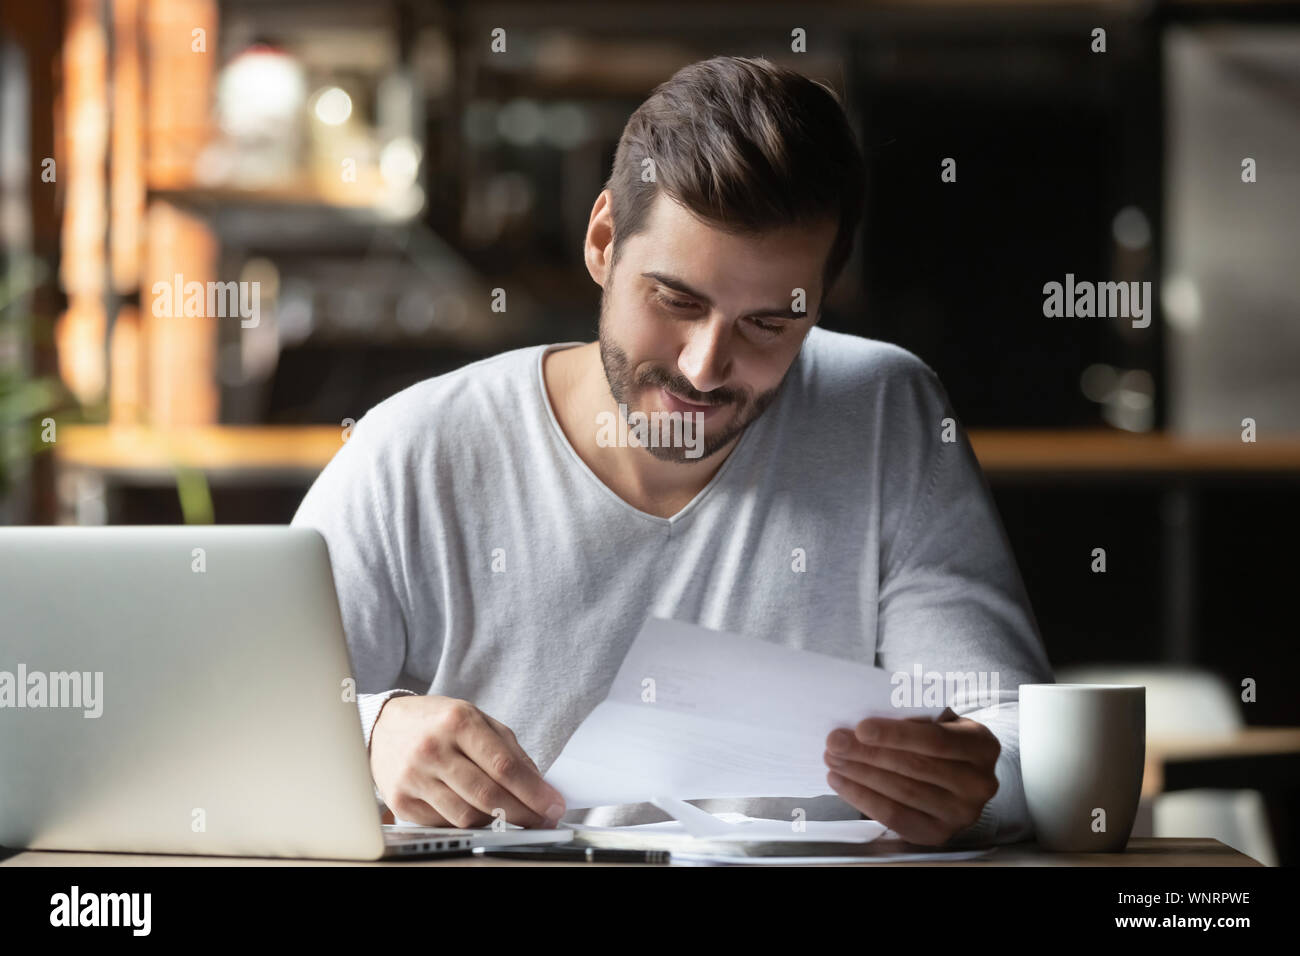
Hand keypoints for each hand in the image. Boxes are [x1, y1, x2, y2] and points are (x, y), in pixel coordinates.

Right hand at [370, 694, 565, 828]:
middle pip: (488, 796)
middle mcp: (434, 749)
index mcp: (458, 722)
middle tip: (543, 820)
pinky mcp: (402, 802)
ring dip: (496, 821)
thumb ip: (509, 749)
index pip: (504, 766)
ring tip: (508, 813)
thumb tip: (538, 785)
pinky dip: (466, 822)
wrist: (382, 726)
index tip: (553, 806)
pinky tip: (473, 810)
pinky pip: (445, 824)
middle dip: (523, 814)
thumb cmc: (435, 722)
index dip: (534, 792)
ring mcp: (415, 777)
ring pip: (467, 817)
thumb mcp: (476, 719)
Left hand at [823, 714, 999, 845]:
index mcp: (981, 745)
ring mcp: (962, 814)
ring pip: (901, 792)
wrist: (964, 776)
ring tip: (833, 760)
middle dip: (868, 754)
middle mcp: (979, 783)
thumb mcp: (942, 720)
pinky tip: (842, 783)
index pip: (935, 740)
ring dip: (860, 775)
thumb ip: (915, 716)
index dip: (895, 735)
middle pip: (914, 767)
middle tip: (835, 742)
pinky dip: (863, 798)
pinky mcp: (940, 834)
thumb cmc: (944, 739)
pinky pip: (895, 817)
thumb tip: (866, 718)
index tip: (860, 728)